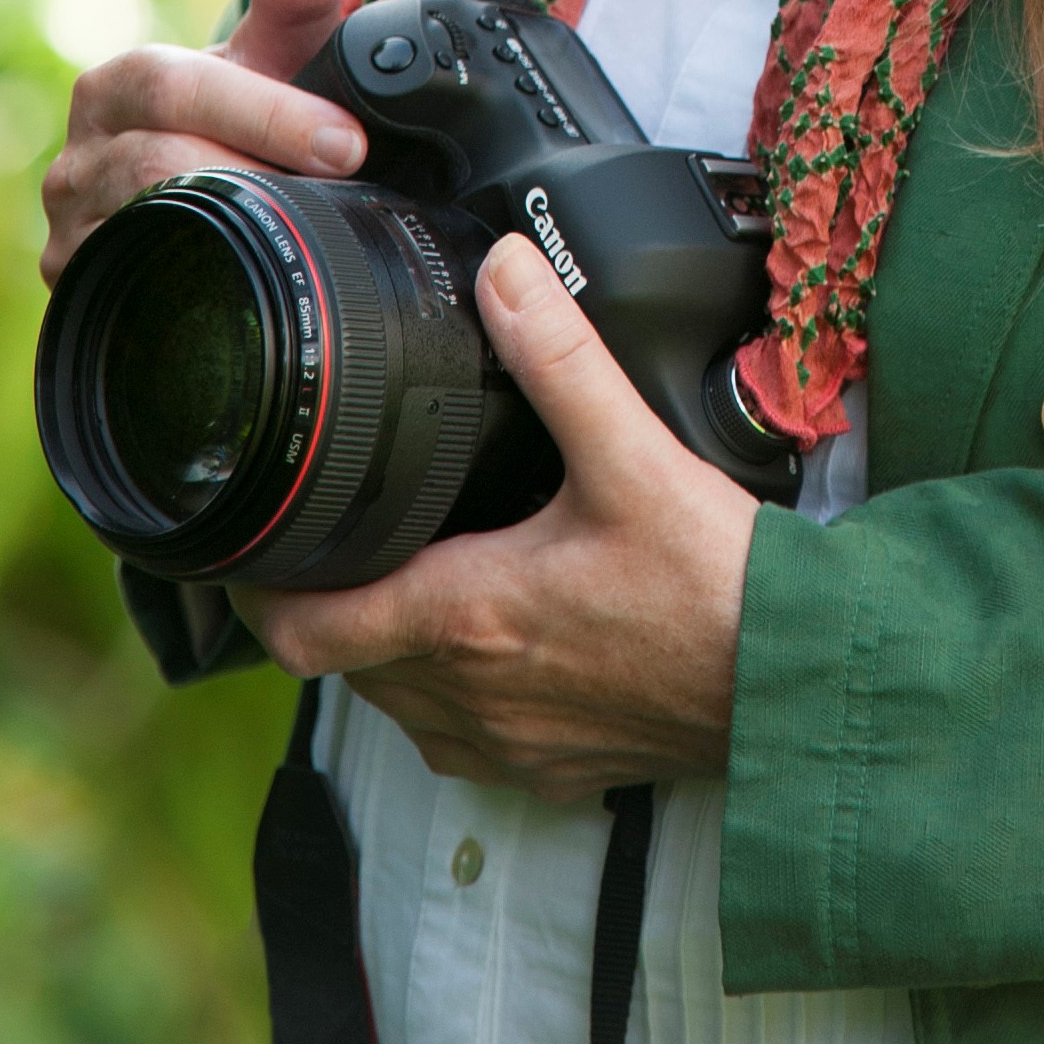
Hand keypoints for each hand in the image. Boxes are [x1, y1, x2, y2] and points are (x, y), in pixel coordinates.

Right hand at [40, 0, 361, 286]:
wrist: (215, 199)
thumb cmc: (251, 117)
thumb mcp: (279, 56)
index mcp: (117, 87)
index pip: (174, 89)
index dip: (265, 112)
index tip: (348, 143)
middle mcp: (79, 159)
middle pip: (155, 162)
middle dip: (256, 172)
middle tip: (341, 188)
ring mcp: (76, 235)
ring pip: (143, 229)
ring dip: (233, 230)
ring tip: (308, 231)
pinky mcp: (86, 300)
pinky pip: (133, 294)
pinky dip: (196, 288)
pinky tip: (251, 287)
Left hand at [231, 234, 760, 799]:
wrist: (797, 686)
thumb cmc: (720, 589)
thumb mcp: (634, 455)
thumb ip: (559, 358)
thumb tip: (502, 272)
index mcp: (466, 616)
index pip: (304, 631)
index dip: (256, 594)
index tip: (246, 552)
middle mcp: (469, 695)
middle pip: (345, 666)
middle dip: (331, 605)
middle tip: (337, 541)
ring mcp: (509, 744)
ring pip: (401, 706)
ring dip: (391, 653)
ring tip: (412, 580)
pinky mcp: (554, 771)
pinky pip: (466, 740)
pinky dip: (456, 694)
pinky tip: (500, 645)